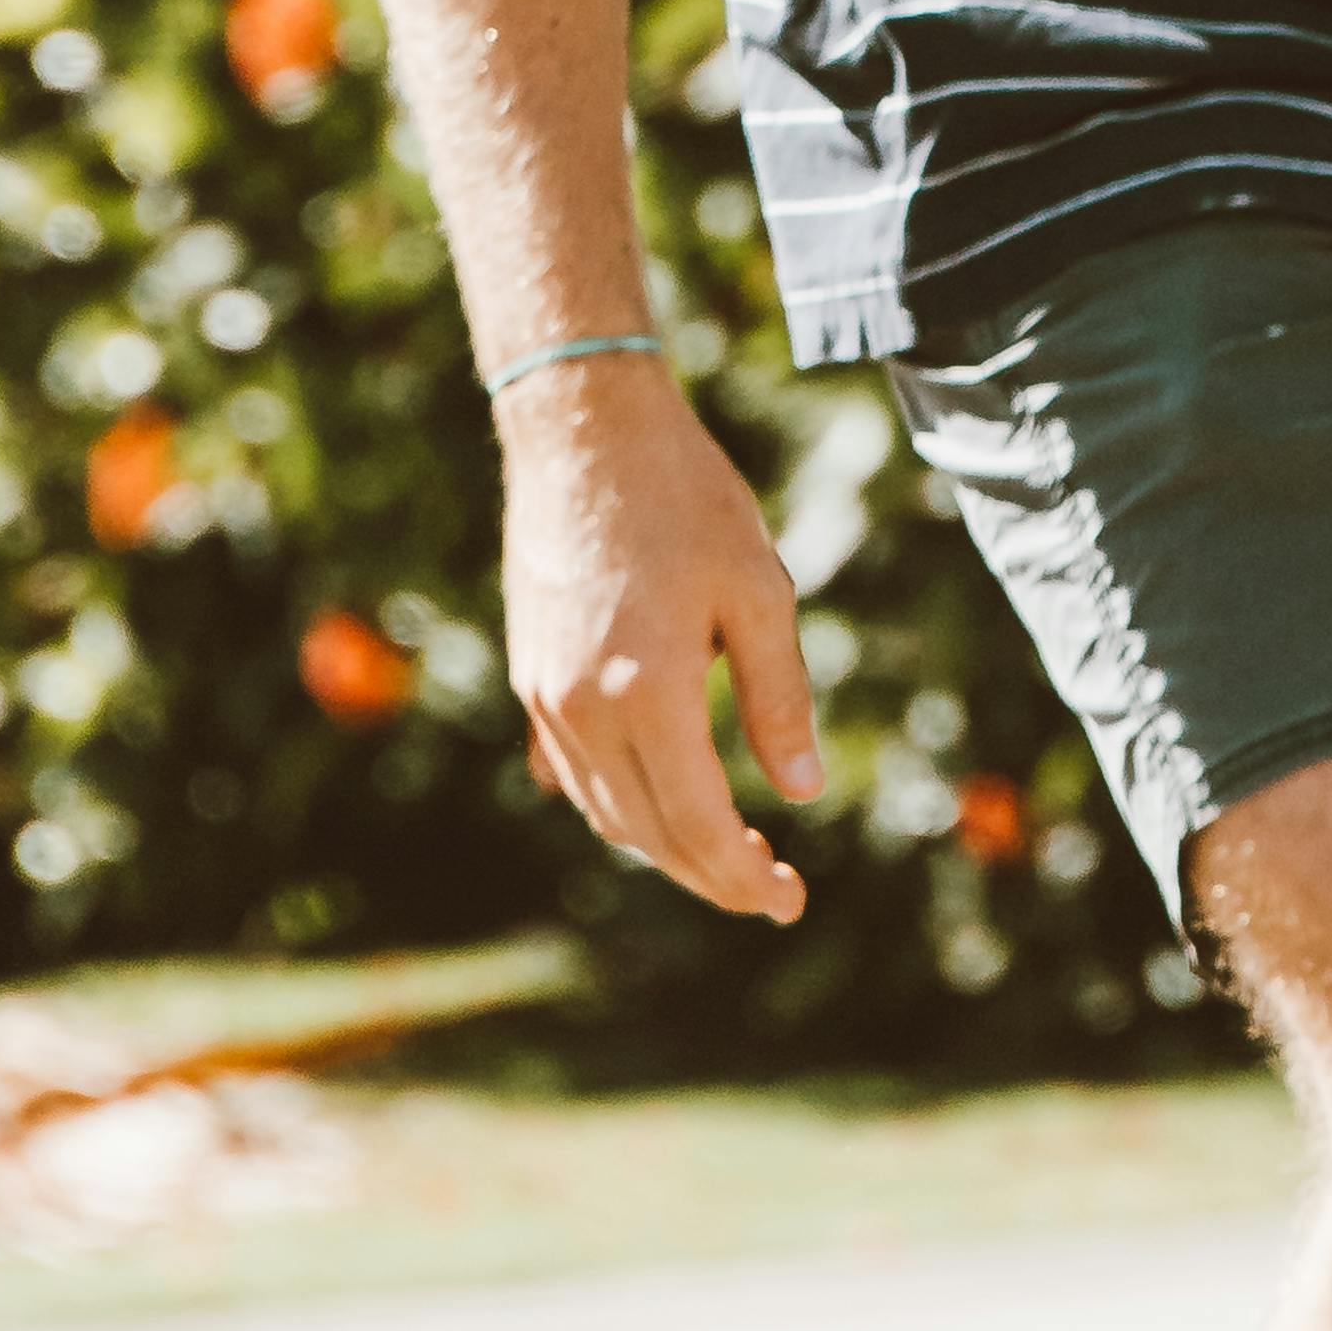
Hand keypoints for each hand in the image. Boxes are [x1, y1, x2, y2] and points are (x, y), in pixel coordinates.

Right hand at [499, 361, 823, 920]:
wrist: (581, 431)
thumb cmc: (685, 498)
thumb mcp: (759, 593)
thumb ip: (779, 700)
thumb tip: (802, 792)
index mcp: (648, 693)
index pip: (698, 828)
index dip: (744, 879)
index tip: (790, 899)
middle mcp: (583, 709)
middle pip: (648, 836)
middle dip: (711, 877)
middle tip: (771, 889)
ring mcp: (545, 696)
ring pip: (605, 811)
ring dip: (664, 848)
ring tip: (726, 854)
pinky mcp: (529, 676)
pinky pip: (572, 771)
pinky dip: (619, 804)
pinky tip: (656, 809)